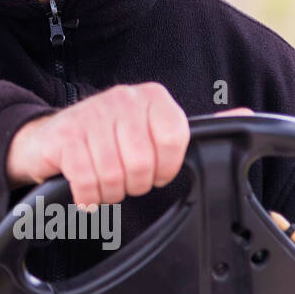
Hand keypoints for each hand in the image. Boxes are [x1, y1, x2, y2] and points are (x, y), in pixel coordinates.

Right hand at [5, 83, 249, 207]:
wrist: (49, 137)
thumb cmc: (108, 138)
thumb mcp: (153, 128)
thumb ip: (196, 128)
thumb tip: (245, 116)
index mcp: (152, 98)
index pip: (175, 140)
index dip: (165, 167)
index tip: (154, 171)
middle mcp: (122, 99)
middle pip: (143, 164)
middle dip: (133, 184)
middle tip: (123, 178)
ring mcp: (90, 115)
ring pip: (114, 175)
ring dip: (109, 191)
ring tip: (103, 181)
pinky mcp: (64, 136)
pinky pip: (87, 180)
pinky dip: (87, 195)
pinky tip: (85, 189)